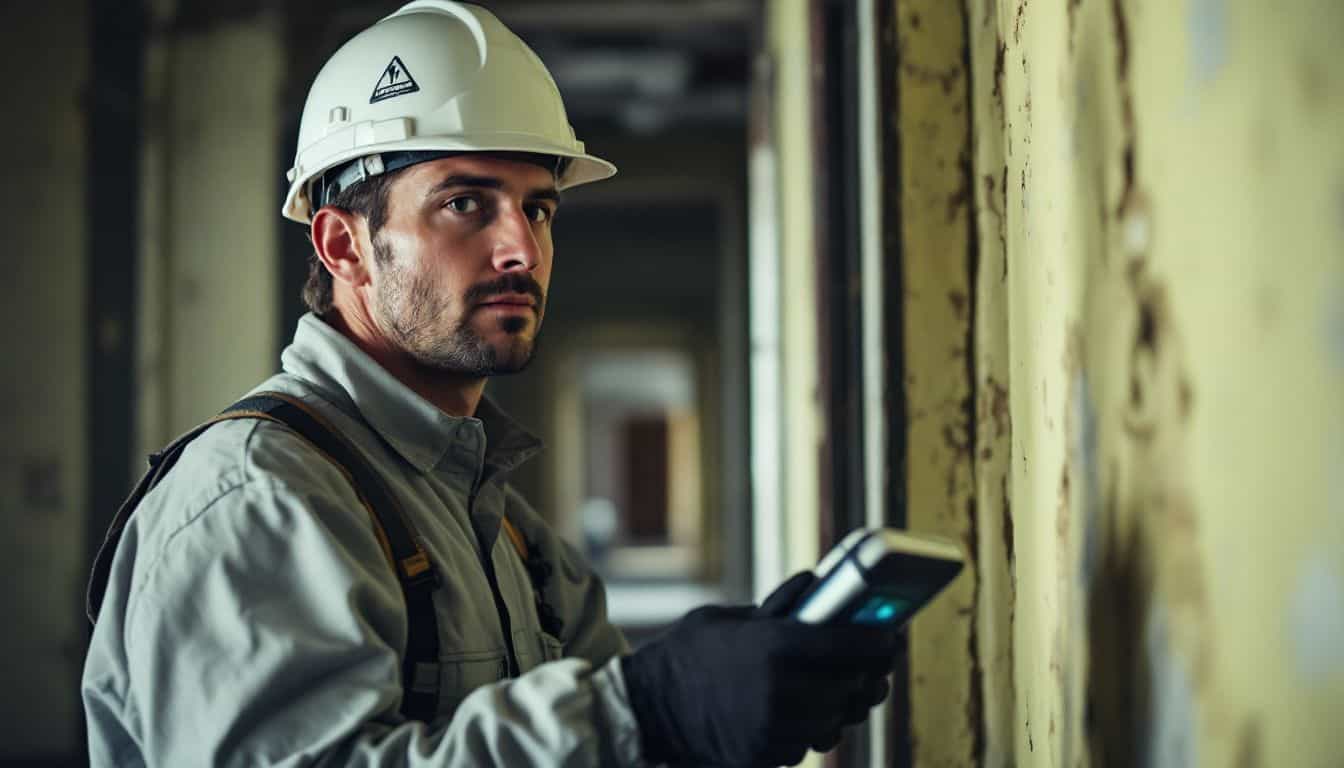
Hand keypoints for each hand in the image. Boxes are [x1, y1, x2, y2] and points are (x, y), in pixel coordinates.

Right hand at [621, 572, 897, 767]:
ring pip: (832, 722)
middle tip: (874, 671)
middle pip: (848, 688)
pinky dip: (809, 731)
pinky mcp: (762, 757)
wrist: (645, 710)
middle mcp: (778, 690)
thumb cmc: (685, 655)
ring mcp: (771, 729)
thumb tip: (815, 586)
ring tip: (842, 694)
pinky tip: (803, 715)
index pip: (846, 645)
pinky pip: (804, 746)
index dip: (877, 643)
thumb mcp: (727, 619)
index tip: (890, 640)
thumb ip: (776, 609)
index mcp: (771, 647)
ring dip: (841, 709)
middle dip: (867, 679)